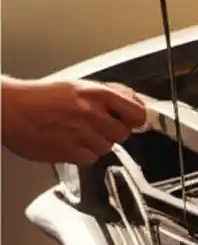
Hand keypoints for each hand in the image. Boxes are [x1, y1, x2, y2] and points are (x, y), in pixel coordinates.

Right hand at [1, 78, 147, 164]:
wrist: (10, 109)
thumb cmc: (40, 96)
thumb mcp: (79, 86)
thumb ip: (110, 94)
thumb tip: (135, 102)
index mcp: (97, 93)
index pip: (137, 113)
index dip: (136, 119)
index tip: (133, 121)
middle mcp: (92, 113)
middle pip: (123, 134)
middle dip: (113, 132)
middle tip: (96, 126)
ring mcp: (81, 133)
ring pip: (108, 147)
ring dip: (96, 143)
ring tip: (77, 133)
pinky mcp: (68, 151)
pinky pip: (91, 159)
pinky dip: (83, 154)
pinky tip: (70, 143)